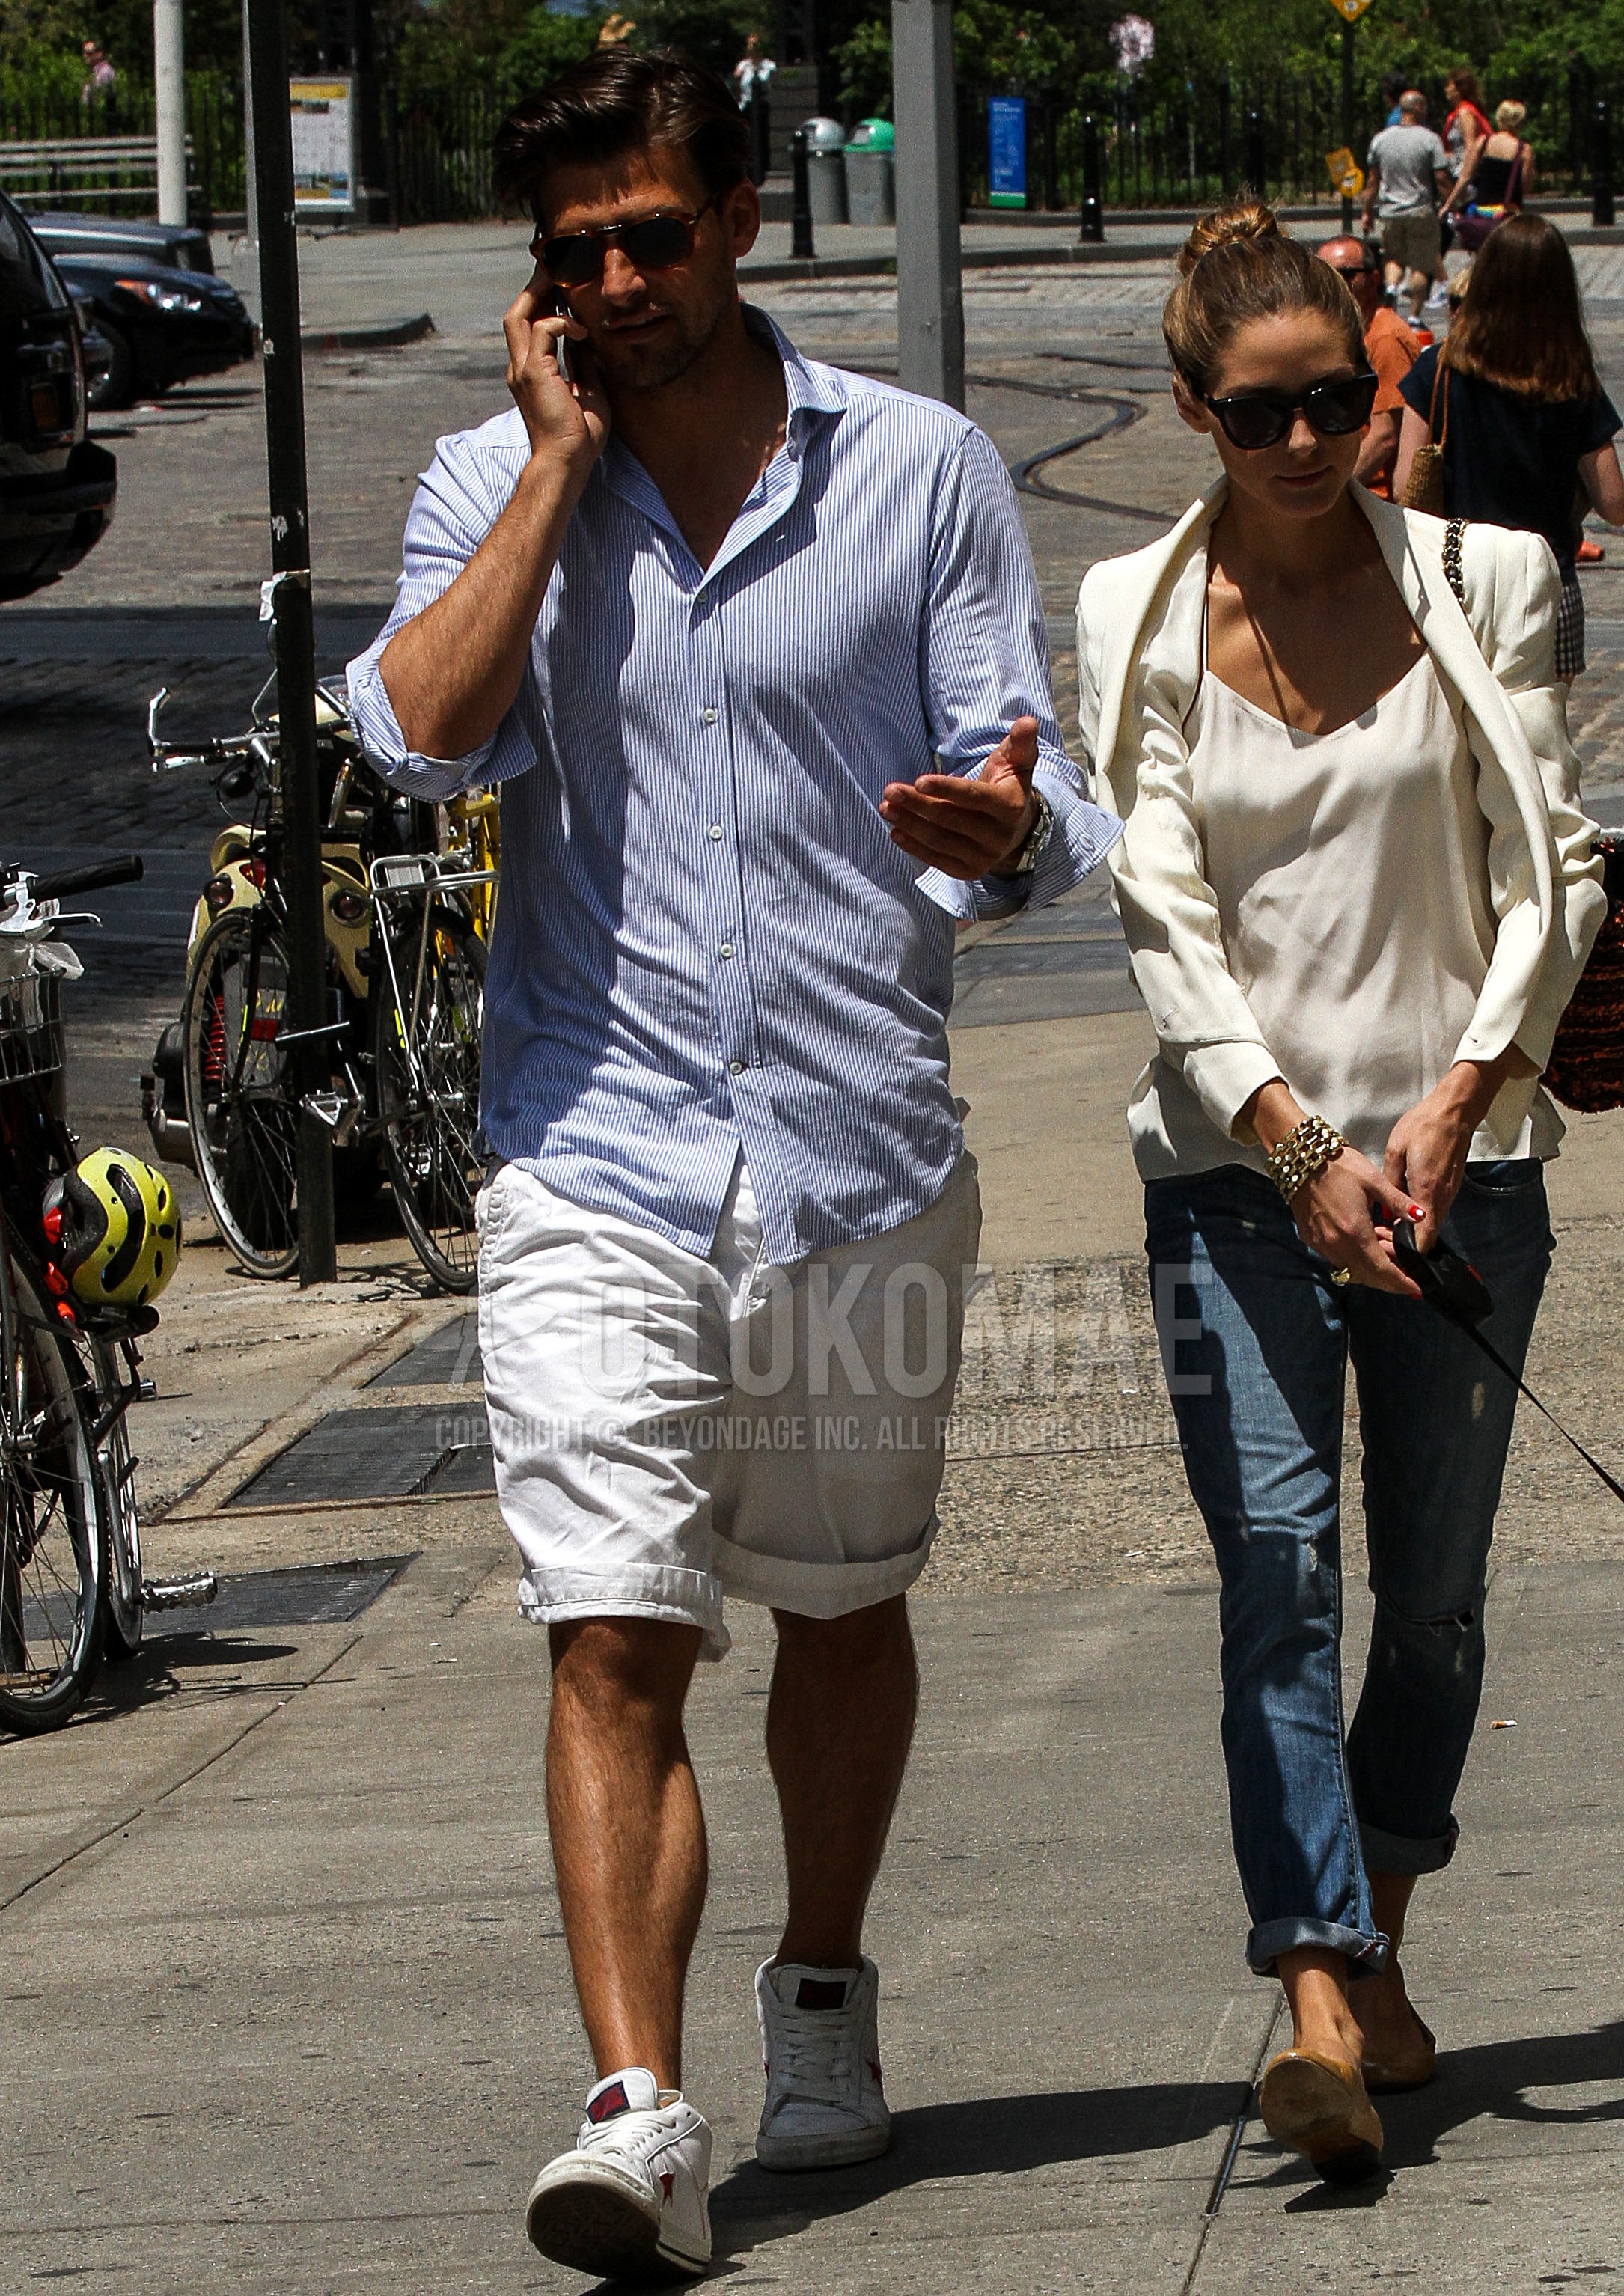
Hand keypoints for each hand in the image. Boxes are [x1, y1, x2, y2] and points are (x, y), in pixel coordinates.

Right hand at [502, 279, 609, 473]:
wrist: (567, 462)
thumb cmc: (579, 437)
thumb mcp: (587, 390)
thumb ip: (581, 363)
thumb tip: (585, 339)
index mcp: (529, 374)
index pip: (527, 328)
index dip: (540, 304)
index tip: (558, 288)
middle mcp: (519, 369)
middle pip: (516, 314)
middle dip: (534, 289)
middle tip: (555, 271)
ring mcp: (523, 370)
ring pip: (520, 315)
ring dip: (539, 294)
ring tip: (560, 281)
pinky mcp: (534, 373)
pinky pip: (544, 329)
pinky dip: (564, 323)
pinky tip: (582, 331)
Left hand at [878, 717, 1039, 879]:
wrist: (1015, 827)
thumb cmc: (1008, 785)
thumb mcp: (1017, 761)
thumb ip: (1020, 742)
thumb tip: (1026, 721)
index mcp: (1010, 807)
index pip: (974, 797)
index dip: (946, 789)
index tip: (918, 781)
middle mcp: (998, 836)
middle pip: (950, 819)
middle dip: (917, 804)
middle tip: (890, 791)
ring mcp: (984, 857)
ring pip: (940, 840)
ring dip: (909, 824)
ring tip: (885, 808)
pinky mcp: (969, 871)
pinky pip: (937, 860)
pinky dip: (914, 848)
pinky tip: (895, 831)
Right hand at [1292, 1146, 1422, 1296]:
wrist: (1300, 1160)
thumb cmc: (1338, 1166)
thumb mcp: (1374, 1180)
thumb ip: (1399, 1203)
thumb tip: (1420, 1217)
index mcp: (1355, 1231)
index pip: (1382, 1270)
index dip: (1401, 1282)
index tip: (1416, 1289)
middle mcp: (1336, 1244)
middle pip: (1367, 1277)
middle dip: (1389, 1282)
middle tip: (1407, 1278)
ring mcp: (1321, 1244)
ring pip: (1351, 1271)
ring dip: (1371, 1271)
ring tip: (1387, 1257)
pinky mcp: (1311, 1239)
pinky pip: (1337, 1260)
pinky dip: (1354, 1261)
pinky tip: (1364, 1245)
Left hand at [1384, 1061, 1497, 1250]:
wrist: (1454, 1112)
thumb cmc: (1423, 1127)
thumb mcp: (1395, 1152)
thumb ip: (1390, 1185)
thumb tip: (1384, 1211)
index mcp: (1427, 1191)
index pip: (1422, 1239)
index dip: (1403, 1250)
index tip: (1383, 1245)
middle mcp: (1442, 1199)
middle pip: (1426, 1238)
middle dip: (1403, 1245)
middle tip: (1379, 1237)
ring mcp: (1449, 1195)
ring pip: (1430, 1227)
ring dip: (1410, 1232)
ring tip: (1384, 1227)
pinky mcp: (1450, 1188)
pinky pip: (1434, 1213)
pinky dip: (1418, 1220)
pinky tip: (1399, 1213)